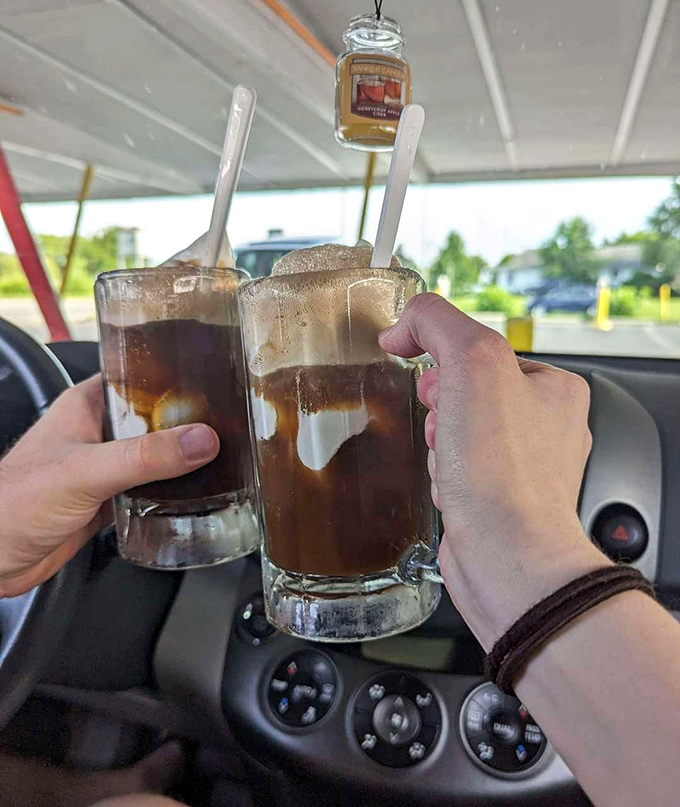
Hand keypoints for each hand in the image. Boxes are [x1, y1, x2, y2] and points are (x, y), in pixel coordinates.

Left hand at [0, 376, 218, 597]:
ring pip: (155, 456)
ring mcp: (105, 467)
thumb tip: (200, 440)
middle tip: (227, 424)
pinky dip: (171, 493)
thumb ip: (144, 457)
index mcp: (87, 406)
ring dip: (182, 461)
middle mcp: (98, 433)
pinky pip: (150, 490)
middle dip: (188, 423)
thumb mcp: (85, 472)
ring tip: (222, 457)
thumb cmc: (11, 503)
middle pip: (155, 420)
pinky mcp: (109, 500)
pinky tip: (194, 496)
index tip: (213, 379)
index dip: (175, 376)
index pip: (139, 377)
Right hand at [380, 293, 607, 649]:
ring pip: (455, 433)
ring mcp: (525, 466)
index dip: (444, 366)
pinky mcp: (502, 500)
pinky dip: (444, 478)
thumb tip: (405, 325)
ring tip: (452, 465)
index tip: (432, 381)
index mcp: (556, 386)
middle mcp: (548, 425)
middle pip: (464, 392)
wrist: (506, 555)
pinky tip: (453, 491)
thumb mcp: (472, 363)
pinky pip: (456, 471)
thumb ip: (437, 322)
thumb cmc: (504, 471)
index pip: (480, 350)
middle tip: (446, 428)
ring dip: (440, 446)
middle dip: (440, 411)